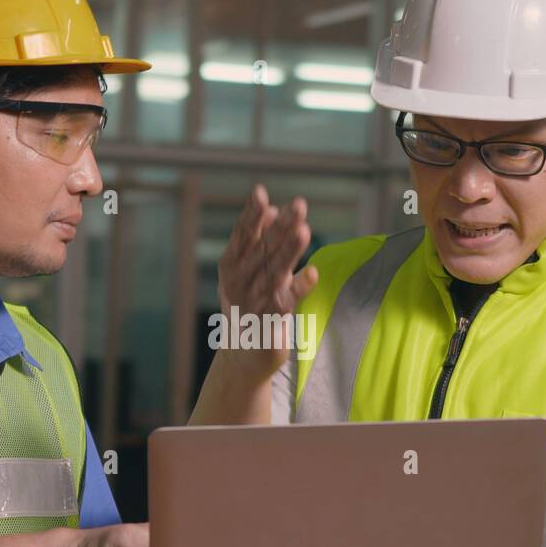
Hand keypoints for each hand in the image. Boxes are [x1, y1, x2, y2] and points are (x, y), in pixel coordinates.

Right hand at [216, 185, 318, 376]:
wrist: (242, 354)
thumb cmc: (249, 303)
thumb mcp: (248, 269)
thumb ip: (259, 239)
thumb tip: (273, 209)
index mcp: (232, 264)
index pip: (242, 235)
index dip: (250, 215)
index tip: (260, 193)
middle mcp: (240, 281)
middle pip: (262, 249)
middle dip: (280, 227)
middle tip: (299, 205)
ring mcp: (254, 301)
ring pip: (274, 272)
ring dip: (290, 251)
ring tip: (304, 231)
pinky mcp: (270, 321)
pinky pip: (287, 301)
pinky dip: (299, 287)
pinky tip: (312, 273)